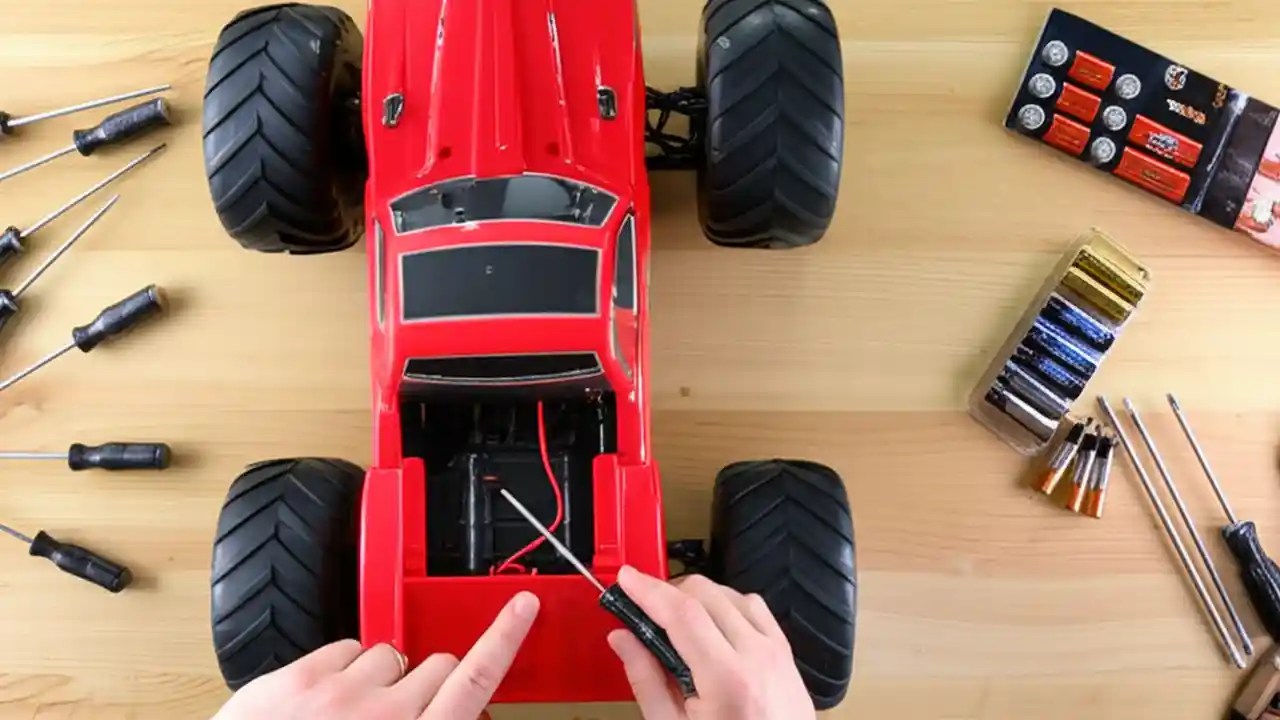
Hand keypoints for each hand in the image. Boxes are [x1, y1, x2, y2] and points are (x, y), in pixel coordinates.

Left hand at [212, 591, 538, 719]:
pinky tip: (326, 701)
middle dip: (427, 683)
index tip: (522, 608)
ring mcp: (340, 693)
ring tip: (354, 712)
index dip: (504, 639)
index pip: (475, 681)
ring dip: (381, 677)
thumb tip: (459, 717)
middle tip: (402, 713)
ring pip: (390, 654)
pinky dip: (341, 669)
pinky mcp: (300, 677)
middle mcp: (385, 716)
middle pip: (437, 664)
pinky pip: (345, 647)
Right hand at [607, 567, 813, 719]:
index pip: (682, 613)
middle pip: (705, 593)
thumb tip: (622, 638)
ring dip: (697, 598)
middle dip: (667, 593)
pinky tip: (711, 625)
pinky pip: (754, 606)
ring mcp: (776, 652)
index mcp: (727, 680)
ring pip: (729, 593)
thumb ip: (646, 680)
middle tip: (642, 610)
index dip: (649, 589)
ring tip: (675, 625)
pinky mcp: (786, 652)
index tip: (627, 579)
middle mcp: (757, 657)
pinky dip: (726, 605)